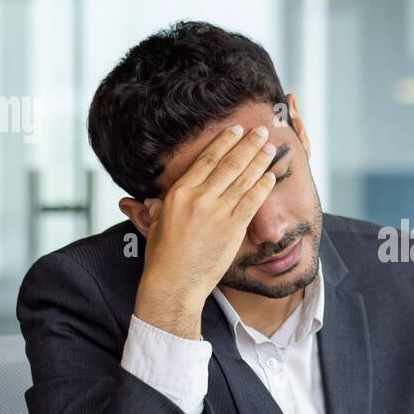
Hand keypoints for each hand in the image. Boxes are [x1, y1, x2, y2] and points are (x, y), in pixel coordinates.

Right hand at [134, 124, 277, 338]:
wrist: (174, 283)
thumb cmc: (162, 257)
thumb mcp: (153, 226)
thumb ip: (152, 209)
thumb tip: (142, 202)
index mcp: (179, 192)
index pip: (206, 159)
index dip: (224, 142)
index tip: (236, 130)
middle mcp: (199, 198)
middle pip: (229, 163)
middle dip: (247, 145)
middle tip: (261, 131)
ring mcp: (217, 212)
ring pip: (243, 179)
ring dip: (259, 161)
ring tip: (271, 148)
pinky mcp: (232, 228)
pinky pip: (251, 202)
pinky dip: (263, 187)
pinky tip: (271, 176)